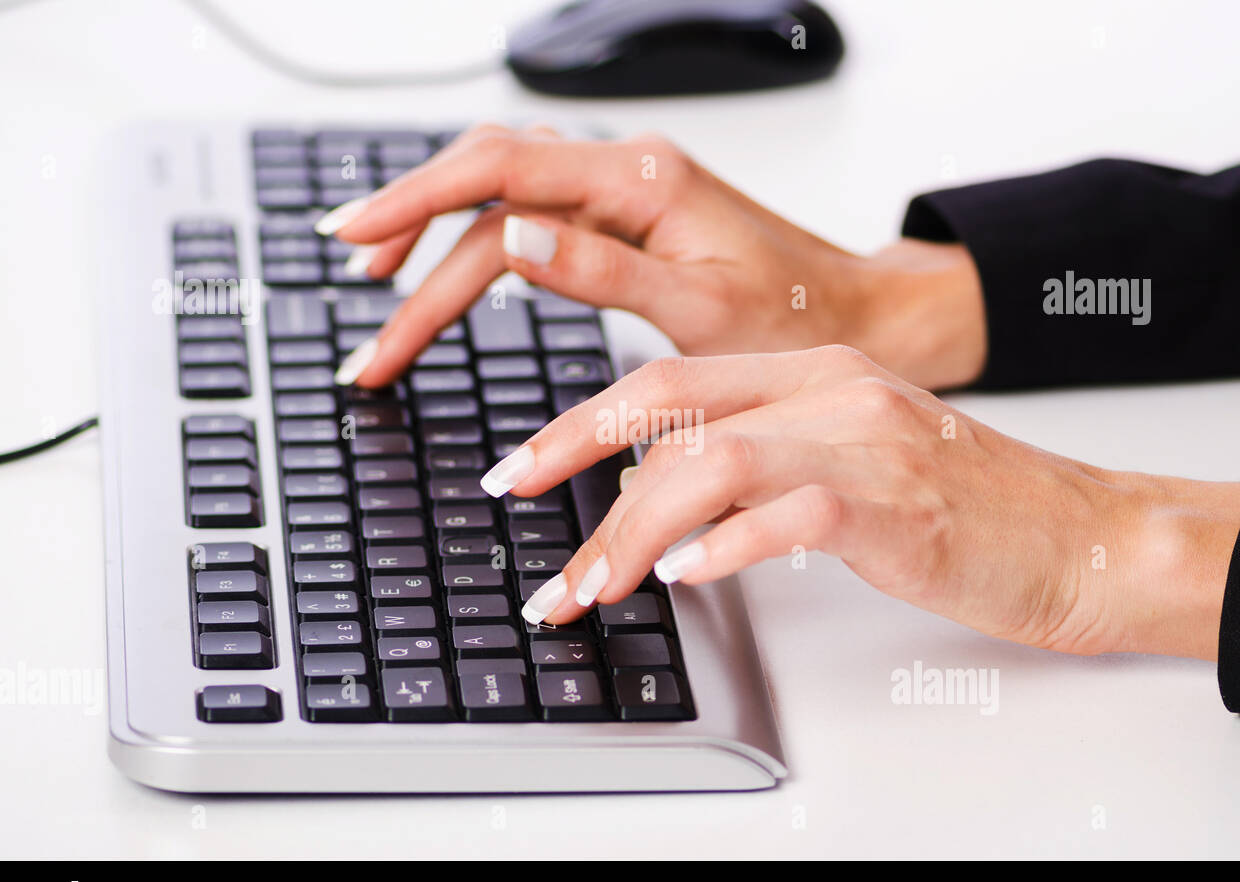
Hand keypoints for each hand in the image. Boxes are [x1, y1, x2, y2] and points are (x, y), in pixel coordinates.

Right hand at [319, 125, 987, 390]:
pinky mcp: (621, 214)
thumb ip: (605, 271)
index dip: (416, 203)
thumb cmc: (792, 318)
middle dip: (409, 232)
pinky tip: (449, 262)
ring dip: (433, 231)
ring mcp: (619, 188)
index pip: (500, 173)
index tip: (356, 240)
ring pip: (500, 188)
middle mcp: (622, 169)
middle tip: (358, 294)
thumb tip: (513, 237)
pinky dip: (475, 233)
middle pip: (485, 177)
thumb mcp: (700, 308)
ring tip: (380, 281)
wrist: (847, 313)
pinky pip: (530, 207)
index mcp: (640, 180)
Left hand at [486, 346, 1239, 659]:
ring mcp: (861, 438)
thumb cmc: (961, 507)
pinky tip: (685, 575)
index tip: (522, 471)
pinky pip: (789, 511)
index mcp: (809, 370)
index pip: (666, 380)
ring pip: (711, 459)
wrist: (1078, 536)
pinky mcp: (894, 502)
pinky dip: (726, 544)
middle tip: (533, 545)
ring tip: (590, 588)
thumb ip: (754, 462)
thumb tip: (656, 501)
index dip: (578, 425)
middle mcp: (827, 388)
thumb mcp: (844, 459)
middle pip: (668, 409)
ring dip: (632, 529)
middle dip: (575, 472)